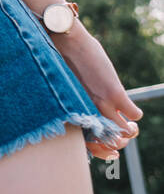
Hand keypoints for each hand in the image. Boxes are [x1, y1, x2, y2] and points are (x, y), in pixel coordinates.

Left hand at [55, 25, 143, 159]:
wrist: (63, 41)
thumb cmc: (59, 62)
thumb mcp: (64, 92)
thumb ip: (74, 106)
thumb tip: (82, 114)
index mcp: (73, 115)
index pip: (90, 145)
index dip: (102, 151)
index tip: (110, 150)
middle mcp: (86, 114)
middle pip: (110, 143)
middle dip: (120, 142)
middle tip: (123, 132)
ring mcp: (101, 105)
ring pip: (125, 132)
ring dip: (130, 130)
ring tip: (130, 125)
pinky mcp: (114, 93)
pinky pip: (134, 114)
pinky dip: (135, 114)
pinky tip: (129, 107)